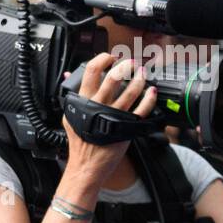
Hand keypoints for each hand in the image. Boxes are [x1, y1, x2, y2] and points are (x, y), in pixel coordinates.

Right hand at [61, 52, 157, 184]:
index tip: (111, 57)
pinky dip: (149, 98)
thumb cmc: (80, 141)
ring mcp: (114, 116)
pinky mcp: (127, 127)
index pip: (92, 72)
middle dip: (125, 66)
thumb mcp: (70, 115)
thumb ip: (71, 95)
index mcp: (83, 101)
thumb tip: (70, 75)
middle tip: (131, 62)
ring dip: (140, 79)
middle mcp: (99, 106)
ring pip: (131, 92)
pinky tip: (152, 91)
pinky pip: (142, 110)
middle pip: (113, 79)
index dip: (103, 59)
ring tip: (143, 73)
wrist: (87, 164)